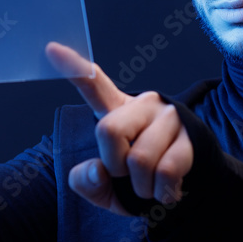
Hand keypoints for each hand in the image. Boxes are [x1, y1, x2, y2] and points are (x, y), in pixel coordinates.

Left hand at [45, 42, 192, 215]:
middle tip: (126, 175)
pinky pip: (165, 171)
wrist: (178, 193)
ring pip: (139, 159)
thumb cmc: (135, 183)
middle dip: (114, 165)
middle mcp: (143, 105)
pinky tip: (164, 189)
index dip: (73, 68)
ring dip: (141, 186)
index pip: (93, 85)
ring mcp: (169, 118)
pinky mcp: (191, 137)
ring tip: (148, 184)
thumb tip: (97, 170)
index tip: (51, 48)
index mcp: (115, 110)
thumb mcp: (103, 188)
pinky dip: (160, 191)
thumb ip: (87, 182)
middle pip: (109, 131)